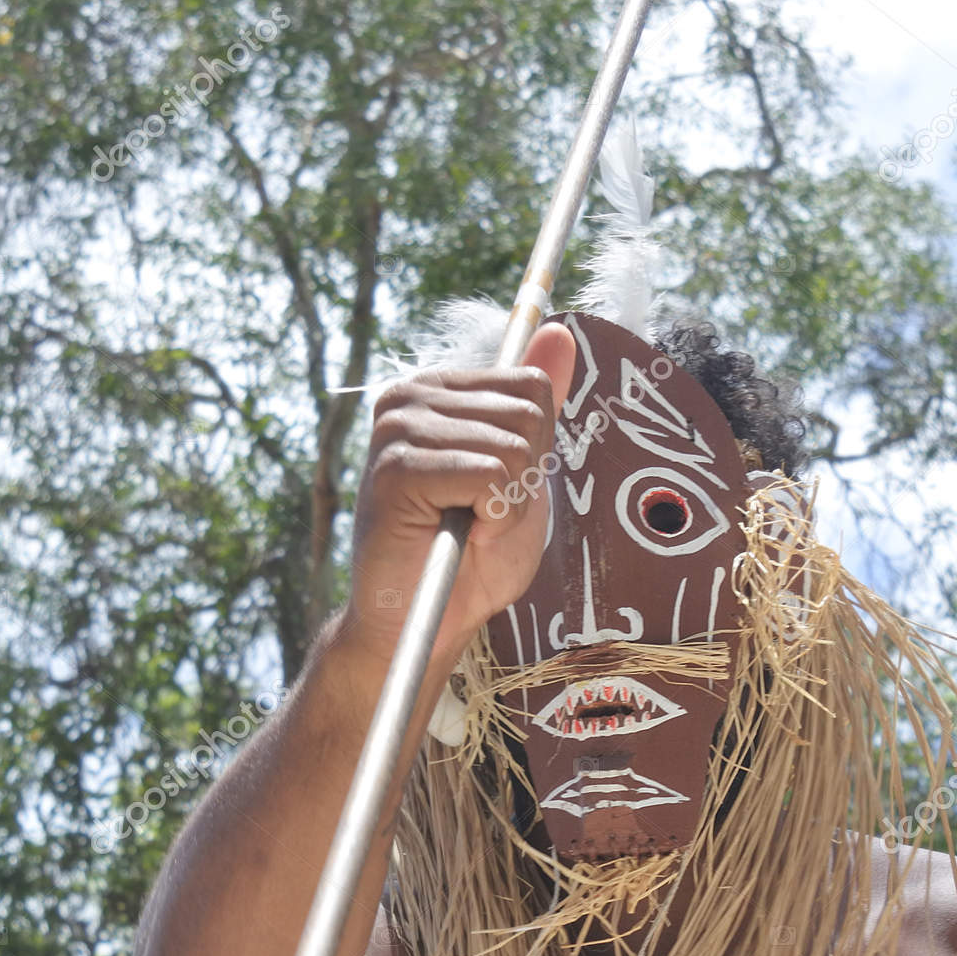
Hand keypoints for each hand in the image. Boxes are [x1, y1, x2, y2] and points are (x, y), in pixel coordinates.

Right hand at [343, 323, 575, 666]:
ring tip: (465, 529)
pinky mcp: (394, 468)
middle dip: (524, 478)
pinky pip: (490, 474)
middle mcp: (410, 395)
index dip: (536, 451)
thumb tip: (561, 333)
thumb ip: (539, 406)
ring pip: (514, 446)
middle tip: (480, 517)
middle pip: (530, 411)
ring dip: (506, 505)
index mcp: (439, 389)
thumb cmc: (474, 557)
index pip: (533, 386)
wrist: (425, 622)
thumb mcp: (523, 474)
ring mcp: (397, 427)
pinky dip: (492, 518)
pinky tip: (456, 536)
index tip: (496, 490)